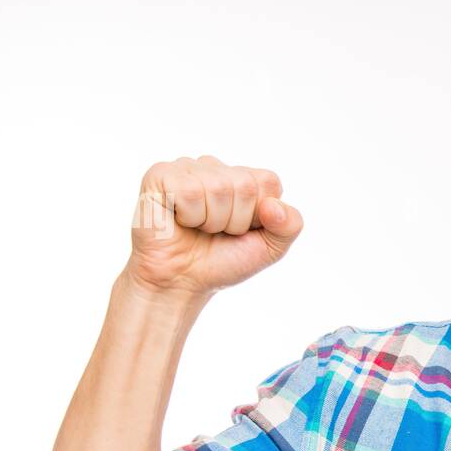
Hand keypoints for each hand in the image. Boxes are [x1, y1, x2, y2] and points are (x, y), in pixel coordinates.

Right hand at [126, 155, 303, 299]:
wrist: (182, 282)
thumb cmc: (223, 262)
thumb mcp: (271, 248)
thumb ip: (290, 225)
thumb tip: (273, 205)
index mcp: (244, 178)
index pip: (268, 181)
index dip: (257, 215)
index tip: (240, 230)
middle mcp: (216, 168)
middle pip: (244, 185)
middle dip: (235, 220)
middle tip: (215, 232)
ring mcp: (187, 168)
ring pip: (218, 187)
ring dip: (211, 220)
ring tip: (197, 227)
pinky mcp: (160, 175)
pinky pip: (189, 190)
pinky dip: (188, 215)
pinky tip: (179, 220)